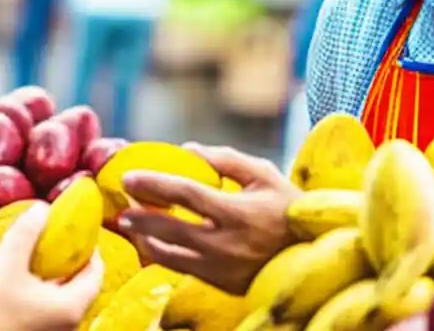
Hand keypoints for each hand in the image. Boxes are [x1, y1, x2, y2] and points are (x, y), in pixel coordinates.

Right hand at [0, 203, 103, 330]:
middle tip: (53, 238)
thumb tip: (42, 208)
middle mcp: (69, 325)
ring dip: (53, 276)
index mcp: (71, 307)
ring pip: (62, 298)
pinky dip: (41, 291)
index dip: (89, 247)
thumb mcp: (4, 266)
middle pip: (80, 285)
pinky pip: (48, 310)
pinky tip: (21, 280)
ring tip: (35, 255)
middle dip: (68, 260)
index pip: (96, 272)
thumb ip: (26, 234)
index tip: (74, 229)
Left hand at [117, 143, 301, 295]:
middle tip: (120, 204)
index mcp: (238, 212)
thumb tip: (188, 150)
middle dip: (139, 215)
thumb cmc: (288, 208)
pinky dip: (161, 255)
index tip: (128, 177)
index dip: (154, 184)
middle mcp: (226, 243)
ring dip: (143, 239)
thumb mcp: (265, 175)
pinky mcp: (220, 284)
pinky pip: (182, 269)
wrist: (313, 254)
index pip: (186, 194)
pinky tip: (149, 243)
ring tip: (128, 225)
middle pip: (170, 228)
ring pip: (169, 255)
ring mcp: (222, 268)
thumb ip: (227, 159)